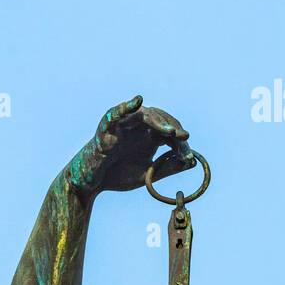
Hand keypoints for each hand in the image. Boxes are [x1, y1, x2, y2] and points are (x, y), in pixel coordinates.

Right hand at [70, 96, 195, 194]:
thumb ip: (168, 167)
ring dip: (158, 121)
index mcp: (148, 136)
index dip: (180, 140)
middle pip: (160, 119)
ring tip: (170, 132)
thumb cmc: (118, 175)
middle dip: (173, 128)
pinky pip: (116, 113)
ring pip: (143, 114)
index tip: (188, 154)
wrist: (92, 183)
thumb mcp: (148, 173)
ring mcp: (123, 125)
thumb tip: (192, 161)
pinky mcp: (106, 127)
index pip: (169, 131)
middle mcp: (138, 127)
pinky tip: (138, 101)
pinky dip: (127, 106)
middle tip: (183, 138)